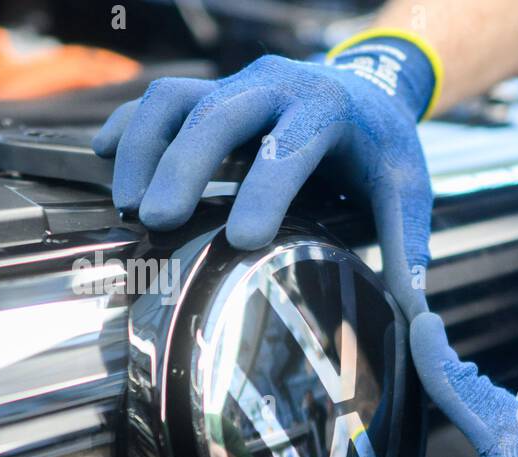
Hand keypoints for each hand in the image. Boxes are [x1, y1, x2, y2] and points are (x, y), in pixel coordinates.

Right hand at [92, 35, 438, 315]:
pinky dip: (130, 125)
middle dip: (184, 166)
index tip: (243, 239)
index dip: (265, 191)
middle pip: (219, 113)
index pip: (291, 146)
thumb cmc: (384, 147)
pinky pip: (161, 99)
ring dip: (146, 147)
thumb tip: (414, 313)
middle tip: (157, 220)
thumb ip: (407, 245)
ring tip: (130, 205)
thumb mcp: (406, 188)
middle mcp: (276, 84)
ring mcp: (237, 82)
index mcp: (328, 107)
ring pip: (178, 100)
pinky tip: (103, 157)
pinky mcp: (211, 90)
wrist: (371, 90)